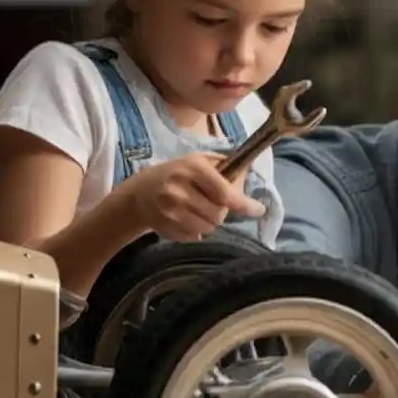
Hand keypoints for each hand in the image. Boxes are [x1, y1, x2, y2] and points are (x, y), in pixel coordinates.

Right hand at [122, 152, 265, 241]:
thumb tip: (248, 173)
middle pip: (218, 215)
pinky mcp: (166, 226)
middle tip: (211, 203)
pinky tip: (185, 218)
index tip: (258, 210)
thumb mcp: (198, 161)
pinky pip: (194, 236)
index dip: (243, 204)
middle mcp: (179, 189)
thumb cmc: (176, 174)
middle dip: (221, 211)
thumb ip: (225, 167)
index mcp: (192, 168)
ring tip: (197, 210)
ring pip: (208, 228)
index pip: (224, 193)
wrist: (139, 193)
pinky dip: (195, 230)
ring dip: (209, 222)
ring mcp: (171, 210)